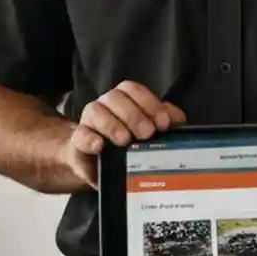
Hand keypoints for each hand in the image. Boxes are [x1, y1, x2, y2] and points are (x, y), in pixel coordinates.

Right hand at [61, 81, 186, 188]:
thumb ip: (162, 122)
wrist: (97, 165)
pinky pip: (80, 135)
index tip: (163, 123)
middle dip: (134, 114)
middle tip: (147, 133)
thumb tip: (178, 119)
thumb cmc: (126, 145)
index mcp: (123, 99)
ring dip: (112, 124)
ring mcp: (89, 122)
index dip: (150, 103)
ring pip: (96, 110)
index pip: (134, 90)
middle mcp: (105, 105)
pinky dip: (89, 139)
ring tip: (125, 140)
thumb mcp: (147, 134)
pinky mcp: (77, 142)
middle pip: (115, 97)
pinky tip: (99, 146)